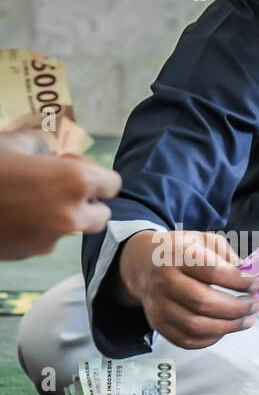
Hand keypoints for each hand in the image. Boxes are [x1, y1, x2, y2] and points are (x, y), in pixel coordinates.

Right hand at [0, 133, 120, 259]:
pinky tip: (9, 213)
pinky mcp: (30, 252)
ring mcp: (51, 238)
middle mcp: (72, 215)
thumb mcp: (11, 142)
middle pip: (101, 214)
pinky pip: (43, 238)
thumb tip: (51, 152)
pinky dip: (35, 228)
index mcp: (74, 182)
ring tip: (25, 197)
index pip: (113, 184)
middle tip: (57, 186)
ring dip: (59, 215)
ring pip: (71, 228)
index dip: (96, 175)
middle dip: (85, 201)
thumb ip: (41, 146)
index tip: (73, 168)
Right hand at [118, 229, 258, 349]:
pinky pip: (185, 340)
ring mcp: (158, 304)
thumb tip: (249, 277)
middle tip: (253, 306)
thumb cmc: (181, 251)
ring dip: (227, 327)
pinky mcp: (157, 323)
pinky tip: (223, 329)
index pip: (212, 271)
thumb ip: (227, 256)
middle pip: (203, 302)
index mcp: (177, 255)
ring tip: (245, 320)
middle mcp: (163, 280)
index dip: (239, 281)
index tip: (255, 284)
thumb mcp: (203, 240)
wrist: (143, 262)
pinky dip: (209, 339)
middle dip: (236, 308)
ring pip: (195, 325)